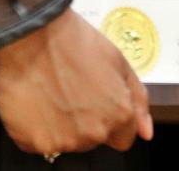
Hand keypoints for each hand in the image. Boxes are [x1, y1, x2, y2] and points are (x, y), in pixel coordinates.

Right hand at [0, 8, 153, 155]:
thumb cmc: (74, 44)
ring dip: (64, 125)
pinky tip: (39, 101)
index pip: (124, 137)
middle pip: (95, 139)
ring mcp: (61, 142)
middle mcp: (92, 134)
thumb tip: (146, 131)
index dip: (114, 117)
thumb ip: (138, 100)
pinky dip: (39, 128)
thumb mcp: (120, 63)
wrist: (32, 36)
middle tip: (76, 90)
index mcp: (118, 115)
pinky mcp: (32, 143)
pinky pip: (40, 143)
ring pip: (69, 142)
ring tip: (56, 92)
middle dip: (89, 120)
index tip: (102, 103)